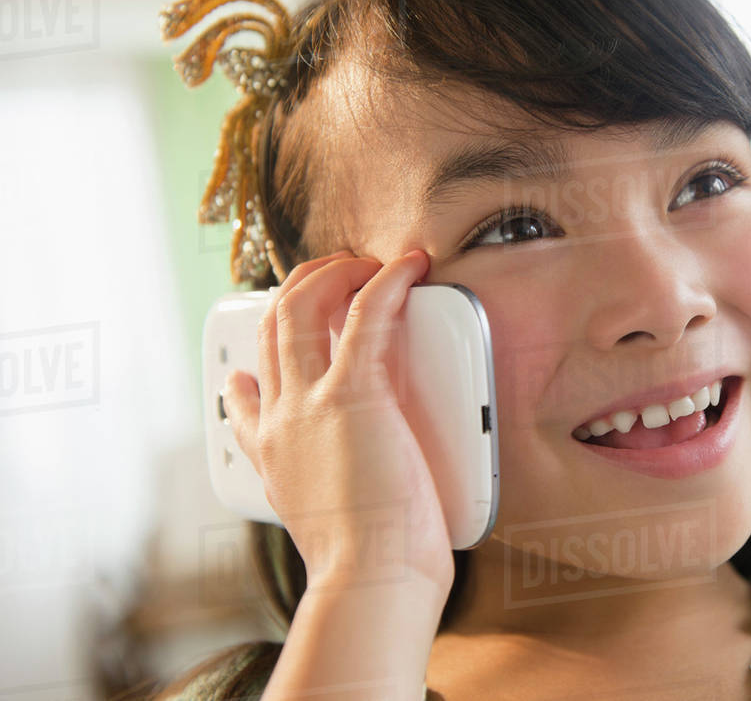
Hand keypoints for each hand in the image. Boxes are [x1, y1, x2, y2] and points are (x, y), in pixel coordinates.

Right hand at [220, 248, 455, 595]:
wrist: (370, 582)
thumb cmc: (366, 566)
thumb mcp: (322, 525)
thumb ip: (318, 493)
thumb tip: (330, 488)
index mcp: (273, 454)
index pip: (248, 394)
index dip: (254, 364)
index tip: (257, 360)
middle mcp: (280, 419)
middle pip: (270, 330)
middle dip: (298, 289)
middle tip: (331, 273)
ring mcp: (309, 402)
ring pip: (301, 307)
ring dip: (334, 273)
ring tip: (364, 263)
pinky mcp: (352, 393)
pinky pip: (364, 315)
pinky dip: (385, 282)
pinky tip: (407, 267)